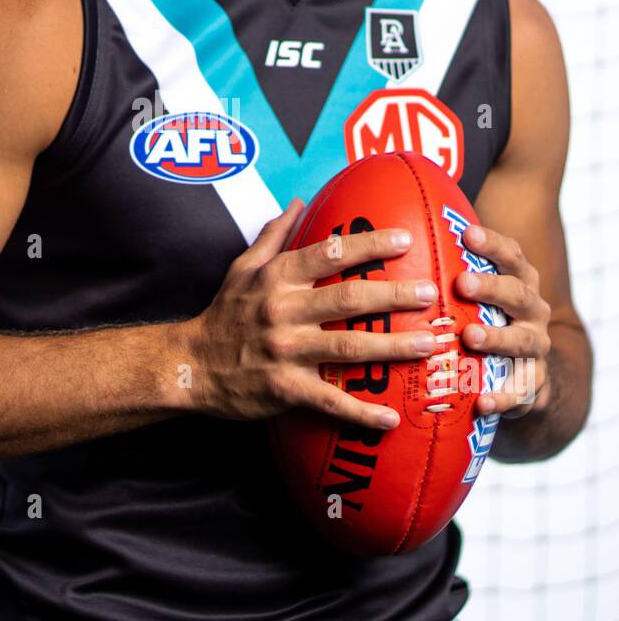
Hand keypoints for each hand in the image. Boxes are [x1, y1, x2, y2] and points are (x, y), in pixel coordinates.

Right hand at [183, 198, 442, 430]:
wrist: (190, 365)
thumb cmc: (223, 314)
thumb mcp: (242, 268)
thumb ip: (273, 235)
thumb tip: (298, 202)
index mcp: (277, 278)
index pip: (329, 253)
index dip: (369, 244)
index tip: (406, 238)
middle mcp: (282, 310)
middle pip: (347, 299)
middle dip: (393, 295)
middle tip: (431, 292)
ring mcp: (285, 351)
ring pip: (347, 347)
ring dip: (392, 347)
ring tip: (428, 344)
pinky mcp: (284, 388)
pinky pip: (329, 400)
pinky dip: (361, 412)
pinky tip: (392, 418)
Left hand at [456, 224, 551, 420]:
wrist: (526, 371)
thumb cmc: (486, 319)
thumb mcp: (479, 294)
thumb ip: (452, 270)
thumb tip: (397, 242)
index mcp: (520, 282)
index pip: (512, 256)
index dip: (492, 244)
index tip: (467, 233)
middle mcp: (533, 311)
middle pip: (517, 294)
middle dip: (491, 288)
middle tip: (463, 283)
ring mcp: (536, 348)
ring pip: (521, 341)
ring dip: (495, 339)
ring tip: (469, 336)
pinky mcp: (532, 384)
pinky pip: (519, 393)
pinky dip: (501, 398)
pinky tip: (480, 402)